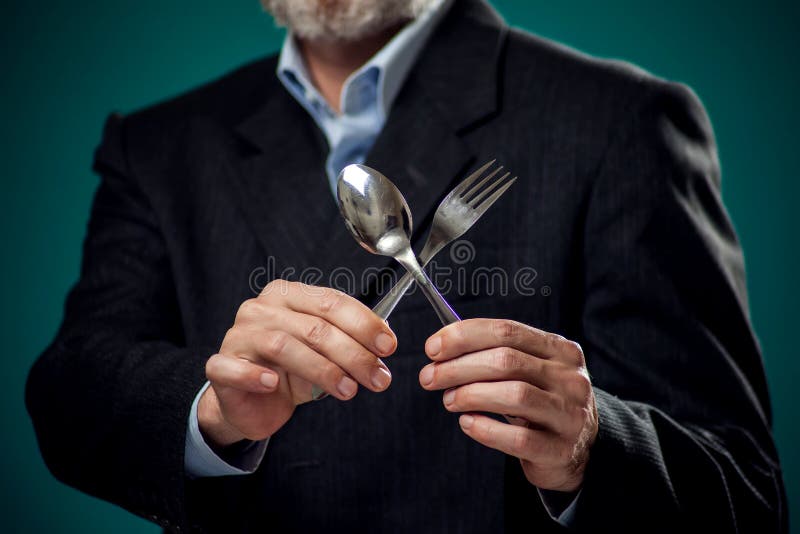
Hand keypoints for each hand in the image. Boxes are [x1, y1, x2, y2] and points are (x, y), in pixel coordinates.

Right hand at [199, 280, 396, 447]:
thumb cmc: (290, 372)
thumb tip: (384, 343)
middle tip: (378, 378)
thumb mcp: (325, 354)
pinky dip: (255, 375)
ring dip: (323, 370)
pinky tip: (274, 386)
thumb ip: (348, 343)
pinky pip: (235, 368)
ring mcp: (238, 335)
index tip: (389, 346)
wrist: (252, 404)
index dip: (363, 324)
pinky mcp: (220, 365)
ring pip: (284, 346)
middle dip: (353, 354)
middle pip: (314, 327)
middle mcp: (261, 309)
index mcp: (288, 296)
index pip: (331, 302)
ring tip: (349, 390)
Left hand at [419, 319, 596, 491]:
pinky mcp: (560, 449)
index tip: (433, 348)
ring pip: (514, 395)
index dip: (464, 336)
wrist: (576, 451)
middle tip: (429, 377)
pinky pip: (518, 438)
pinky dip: (486, 429)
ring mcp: (569, 414)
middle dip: (458, 367)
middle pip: (506, 361)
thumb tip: (441, 348)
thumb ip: (495, 355)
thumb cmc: (540, 403)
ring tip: (449, 400)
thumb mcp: (530, 372)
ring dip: (471, 395)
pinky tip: (467, 423)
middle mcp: (569, 378)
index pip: (507, 331)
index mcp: (560, 350)